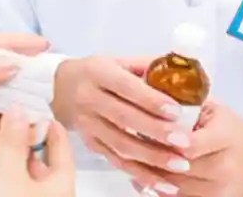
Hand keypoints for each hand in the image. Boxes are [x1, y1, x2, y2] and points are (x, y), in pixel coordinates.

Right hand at [0, 104, 74, 196]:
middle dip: (13, 130)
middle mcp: (44, 191)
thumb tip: (16, 113)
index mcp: (59, 183)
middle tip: (0, 108)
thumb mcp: (11, 177)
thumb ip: (13, 144)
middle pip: (31, 153)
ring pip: (8, 166)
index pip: (59, 142)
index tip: (29, 101)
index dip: (44, 119)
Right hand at [52, 56, 188, 177]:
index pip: (126, 87)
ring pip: (120, 144)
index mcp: (99, 73)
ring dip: (152, 158)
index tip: (176, 111)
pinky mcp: (90, 143)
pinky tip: (161, 181)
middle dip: (157, 132)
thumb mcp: (118, 60)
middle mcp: (89, 99)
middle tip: (184, 141)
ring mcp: (88, 124)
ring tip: (179, 164)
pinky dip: (139, 173)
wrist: (58, 87)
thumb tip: (182, 73)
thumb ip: (148, 66)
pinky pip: (116, 161)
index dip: (151, 100)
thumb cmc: (95, 72)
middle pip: (124, 118)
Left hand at [123, 101, 242, 196]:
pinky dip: (159, 191)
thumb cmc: (232, 131)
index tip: (147, 131)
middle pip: (180, 168)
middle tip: (128, 142)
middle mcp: (224, 166)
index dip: (169, 141)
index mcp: (226, 137)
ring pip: (176, 187)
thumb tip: (150, 90)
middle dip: (151, 156)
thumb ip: (187, 105)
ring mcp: (219, 188)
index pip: (193, 144)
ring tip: (131, 159)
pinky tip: (143, 178)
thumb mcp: (215, 111)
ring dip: (150, 175)